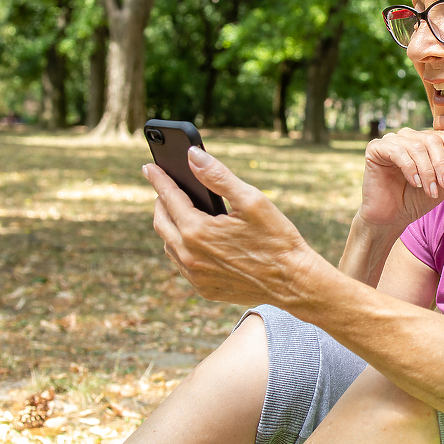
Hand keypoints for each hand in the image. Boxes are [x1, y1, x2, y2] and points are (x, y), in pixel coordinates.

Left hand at [144, 147, 328, 306]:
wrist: (293, 282)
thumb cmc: (277, 238)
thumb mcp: (252, 200)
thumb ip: (218, 176)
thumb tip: (192, 155)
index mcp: (197, 231)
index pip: (168, 197)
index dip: (158, 179)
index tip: (149, 167)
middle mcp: (189, 256)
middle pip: (161, 222)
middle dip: (160, 202)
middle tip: (166, 189)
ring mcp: (194, 276)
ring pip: (168, 245)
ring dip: (170, 225)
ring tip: (179, 211)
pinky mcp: (203, 288)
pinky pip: (182, 264)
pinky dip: (181, 247)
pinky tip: (194, 239)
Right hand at [358, 129, 443, 229]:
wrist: (392, 217)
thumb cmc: (417, 200)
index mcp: (424, 141)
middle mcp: (408, 137)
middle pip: (432, 139)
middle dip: (442, 163)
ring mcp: (391, 141)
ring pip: (417, 147)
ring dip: (427, 171)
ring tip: (430, 190)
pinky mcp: (376, 148)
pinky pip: (397, 151)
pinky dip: (410, 168)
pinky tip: (415, 183)